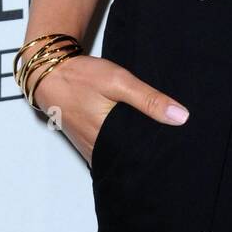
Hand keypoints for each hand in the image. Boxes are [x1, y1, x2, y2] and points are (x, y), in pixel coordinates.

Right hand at [28, 52, 189, 167]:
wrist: (50, 72)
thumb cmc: (82, 77)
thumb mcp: (120, 82)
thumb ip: (149, 100)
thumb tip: (181, 117)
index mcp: (106, 141)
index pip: (140, 158)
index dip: (157, 154)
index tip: (175, 147)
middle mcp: (96, 150)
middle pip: (130, 158)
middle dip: (147, 151)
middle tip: (169, 142)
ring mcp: (89, 147)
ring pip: (118, 154)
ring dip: (133, 147)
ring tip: (155, 138)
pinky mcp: (86, 140)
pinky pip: (107, 148)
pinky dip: (120, 142)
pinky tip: (132, 131)